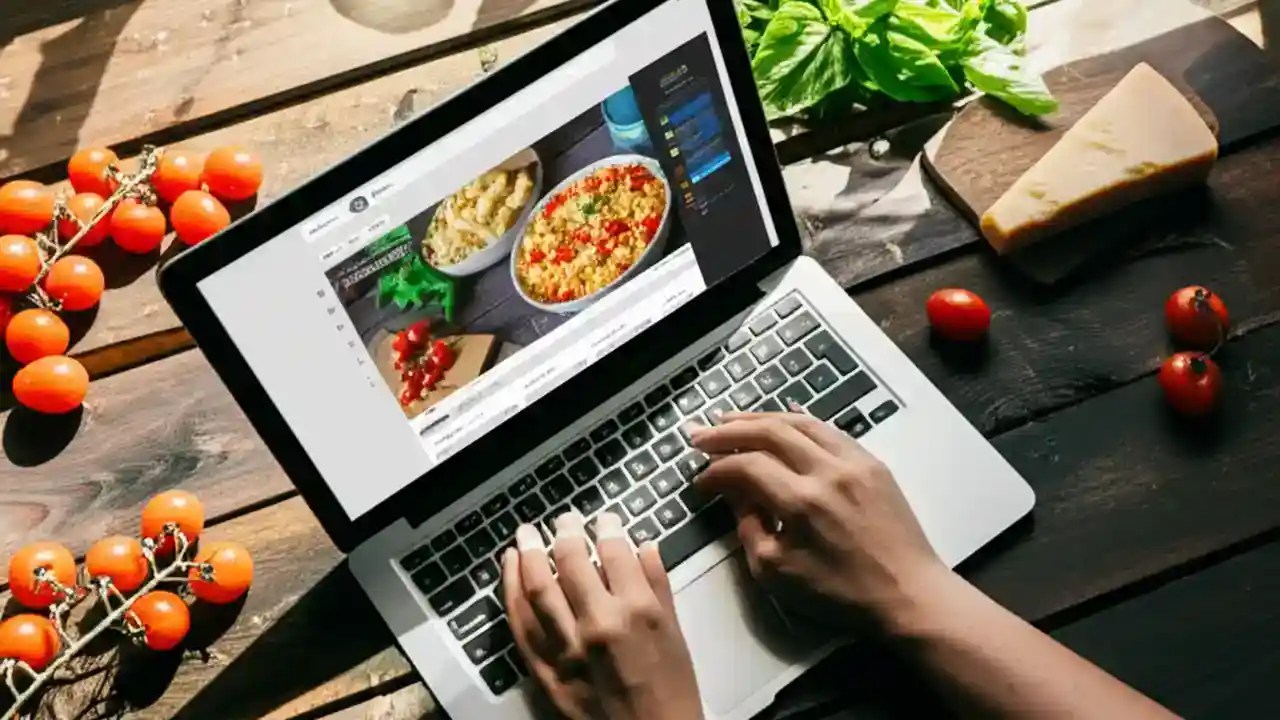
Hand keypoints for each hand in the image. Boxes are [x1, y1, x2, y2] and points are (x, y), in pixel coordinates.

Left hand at [501, 511, 703, 719]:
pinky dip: (511, 592)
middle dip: (565, 532)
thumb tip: (644, 546)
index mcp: (638, 611)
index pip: (615, 550)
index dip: (606, 527)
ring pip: (537, 587)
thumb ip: (658, 585)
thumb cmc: (671, 691)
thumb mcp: (675, 632)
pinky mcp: (547, 670)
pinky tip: (510, 571)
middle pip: (570, 561)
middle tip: (563, 520)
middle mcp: (599, 624)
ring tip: (526, 534)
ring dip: (529, 554)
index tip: (603, 519)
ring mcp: (568, 648)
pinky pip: (521, 624)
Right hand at [690, 411, 949, 632]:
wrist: (909, 594)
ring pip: (800, 422)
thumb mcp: (777, 574)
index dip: (716, 470)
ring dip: (761, 418)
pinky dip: (798, 421)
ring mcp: (854, 462)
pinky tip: (781, 422)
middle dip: (729, 430)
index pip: (746, 466)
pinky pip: (828, 430)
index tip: (701, 481)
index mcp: (802, 502)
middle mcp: (828, 471)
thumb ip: (749, 529)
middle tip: (700, 434)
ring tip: (731, 419)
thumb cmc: (841, 594)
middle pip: (770, 431)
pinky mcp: (872, 463)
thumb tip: (736, 496)